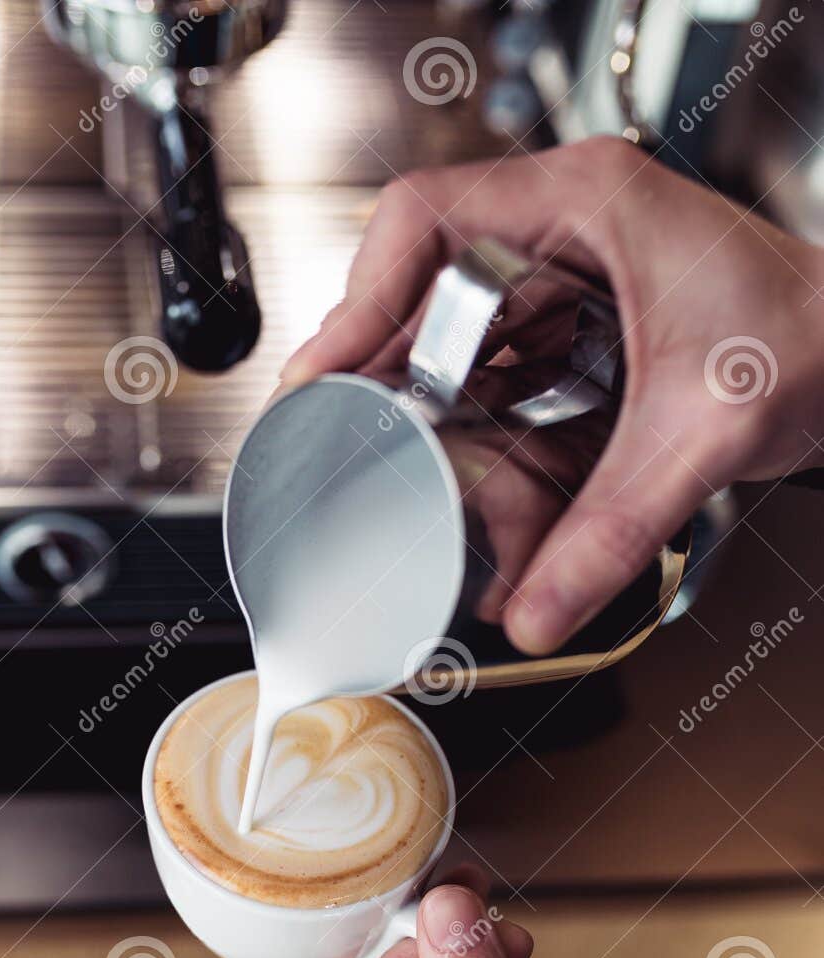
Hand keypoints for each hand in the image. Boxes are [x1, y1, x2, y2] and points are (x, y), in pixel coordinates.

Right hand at [282, 140, 823, 654]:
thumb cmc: (815, 336)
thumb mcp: (705, 434)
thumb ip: (612, 531)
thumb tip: (533, 610)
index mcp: (582, 206)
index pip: (422, 221)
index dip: (356, 298)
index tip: (323, 373)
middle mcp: (560, 234)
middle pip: (420, 290)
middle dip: (380, 374)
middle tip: (336, 443)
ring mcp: (563, 282)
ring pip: (449, 340)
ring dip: (422, 412)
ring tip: (387, 471)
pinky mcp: (572, 331)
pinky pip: (490, 374)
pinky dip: (468, 430)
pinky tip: (455, 478)